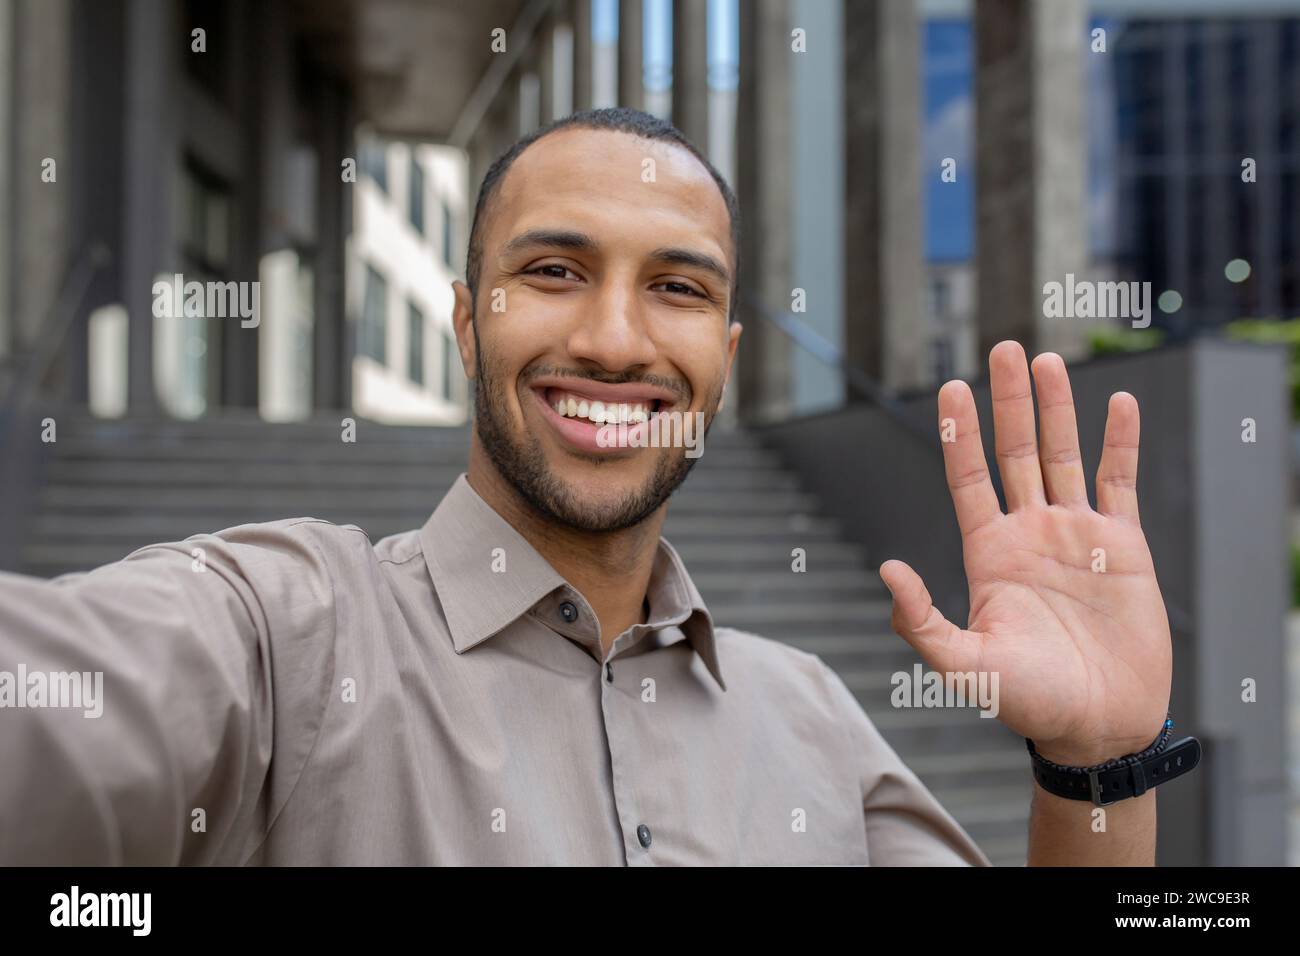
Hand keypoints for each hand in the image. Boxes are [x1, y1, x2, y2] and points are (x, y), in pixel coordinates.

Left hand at [880, 341, 1171, 765]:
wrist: (1099, 725)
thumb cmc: (1029, 703)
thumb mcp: (964, 665)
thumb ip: (921, 621)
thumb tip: (887, 568)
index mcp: (989, 553)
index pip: (969, 477)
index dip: (960, 433)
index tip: (950, 387)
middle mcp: (1029, 533)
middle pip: (1015, 452)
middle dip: (1008, 401)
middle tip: (1002, 347)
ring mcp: (1076, 534)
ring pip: (1063, 456)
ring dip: (1057, 408)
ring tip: (1046, 360)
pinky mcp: (1123, 545)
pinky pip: (1119, 481)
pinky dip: (1120, 443)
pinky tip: (1117, 402)